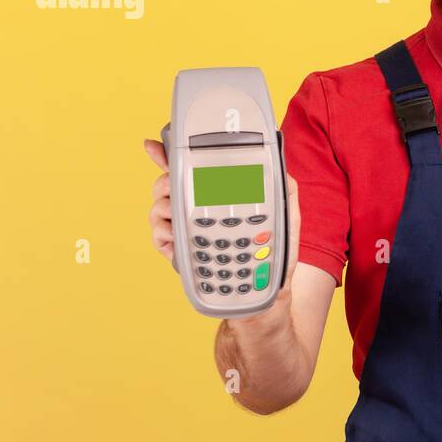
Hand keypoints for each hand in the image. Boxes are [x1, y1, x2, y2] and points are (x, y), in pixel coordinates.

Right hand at [144, 138, 301, 289]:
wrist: (264, 296)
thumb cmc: (275, 256)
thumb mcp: (287, 221)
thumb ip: (286, 193)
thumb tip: (283, 170)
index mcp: (220, 197)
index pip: (194, 170)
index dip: (170, 156)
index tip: (154, 144)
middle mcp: (199, 211)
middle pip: (167, 186)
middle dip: (166, 182)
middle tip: (176, 188)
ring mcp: (187, 232)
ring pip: (159, 209)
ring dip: (164, 208)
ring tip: (179, 216)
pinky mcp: (181, 254)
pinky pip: (159, 238)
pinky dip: (164, 234)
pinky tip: (177, 237)